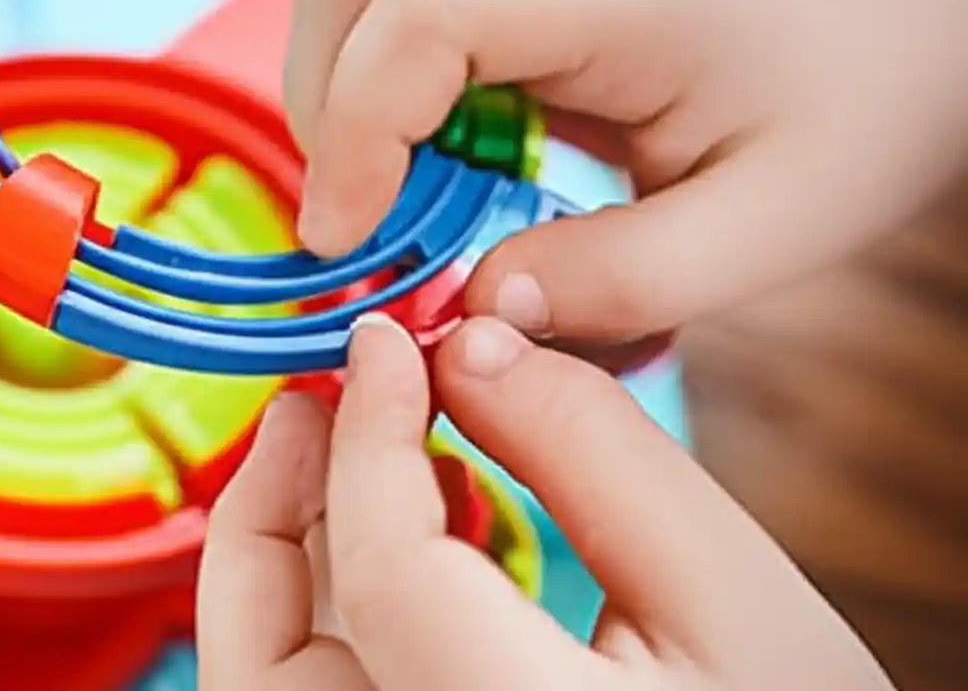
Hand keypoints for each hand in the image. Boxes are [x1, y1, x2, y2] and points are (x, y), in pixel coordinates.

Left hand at [197, 314, 895, 689]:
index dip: (369, 437)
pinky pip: (334, 690)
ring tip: (373, 446)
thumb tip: (472, 347)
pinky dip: (341, 603)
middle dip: (270, 512)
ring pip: (280, 676)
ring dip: (300, 550)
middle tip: (316, 404)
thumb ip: (592, 457)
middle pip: (266, 660)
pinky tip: (422, 527)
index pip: (384, 576)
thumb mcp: (732, 596)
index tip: (388, 342)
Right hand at [284, 0, 967, 342]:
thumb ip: (616, 284)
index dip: (355, 135)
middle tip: (374, 221)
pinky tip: (466, 132)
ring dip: (358, 86)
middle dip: (336, 110)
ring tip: (421, 181)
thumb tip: (476, 318)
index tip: (345, 244)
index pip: (422, 18)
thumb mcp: (768, 222)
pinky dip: (401, 70)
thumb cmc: (869, 90)